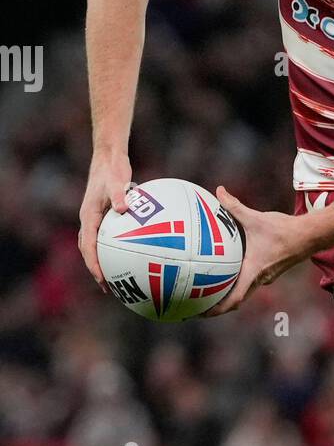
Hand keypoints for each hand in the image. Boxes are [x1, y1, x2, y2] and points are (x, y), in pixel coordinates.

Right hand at [78, 151, 132, 291]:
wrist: (108, 158)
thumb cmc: (112, 170)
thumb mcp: (116, 181)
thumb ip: (120, 195)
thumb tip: (123, 209)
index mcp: (88, 216)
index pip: (88, 245)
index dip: (93, 263)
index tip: (101, 278)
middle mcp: (89, 220)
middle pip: (88, 250)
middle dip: (96, 269)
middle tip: (107, 286)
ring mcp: (96, 219)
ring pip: (96, 245)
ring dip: (103, 261)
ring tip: (117, 278)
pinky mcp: (105, 216)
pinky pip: (108, 237)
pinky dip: (115, 248)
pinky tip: (133, 254)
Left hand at [203, 186, 308, 315]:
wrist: (310, 235)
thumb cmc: (284, 230)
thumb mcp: (255, 218)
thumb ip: (234, 206)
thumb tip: (219, 191)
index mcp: (253, 271)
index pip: (234, 299)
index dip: (217, 309)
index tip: (200, 312)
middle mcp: (259, 279)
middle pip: (236, 300)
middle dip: (218, 306)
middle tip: (199, 306)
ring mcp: (266, 277)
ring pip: (244, 291)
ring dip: (229, 295)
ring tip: (210, 292)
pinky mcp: (270, 271)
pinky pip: (251, 282)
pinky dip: (239, 283)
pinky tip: (231, 271)